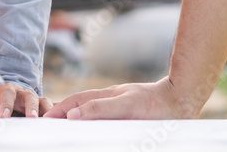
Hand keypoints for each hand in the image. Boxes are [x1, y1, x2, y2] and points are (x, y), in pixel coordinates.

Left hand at [0, 82, 52, 117]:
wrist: (0, 98)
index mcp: (5, 89)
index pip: (7, 94)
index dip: (7, 104)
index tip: (4, 117)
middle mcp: (21, 93)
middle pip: (29, 96)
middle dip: (31, 107)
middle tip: (31, 118)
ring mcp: (33, 99)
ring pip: (43, 101)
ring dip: (46, 110)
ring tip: (48, 121)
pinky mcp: (40, 108)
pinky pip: (51, 109)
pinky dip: (57, 113)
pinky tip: (61, 120)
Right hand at [43, 77, 196, 119]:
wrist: (182, 99)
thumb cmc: (154, 102)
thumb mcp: (125, 105)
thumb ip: (99, 109)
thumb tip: (71, 116)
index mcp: (106, 96)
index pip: (75, 102)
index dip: (59, 110)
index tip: (44, 119)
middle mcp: (111, 100)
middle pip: (81, 105)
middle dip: (64, 112)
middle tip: (49, 123)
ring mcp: (121, 106)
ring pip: (94, 111)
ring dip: (78, 117)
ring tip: (66, 126)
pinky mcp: (130, 115)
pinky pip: (107, 119)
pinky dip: (95, 122)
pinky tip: (97, 129)